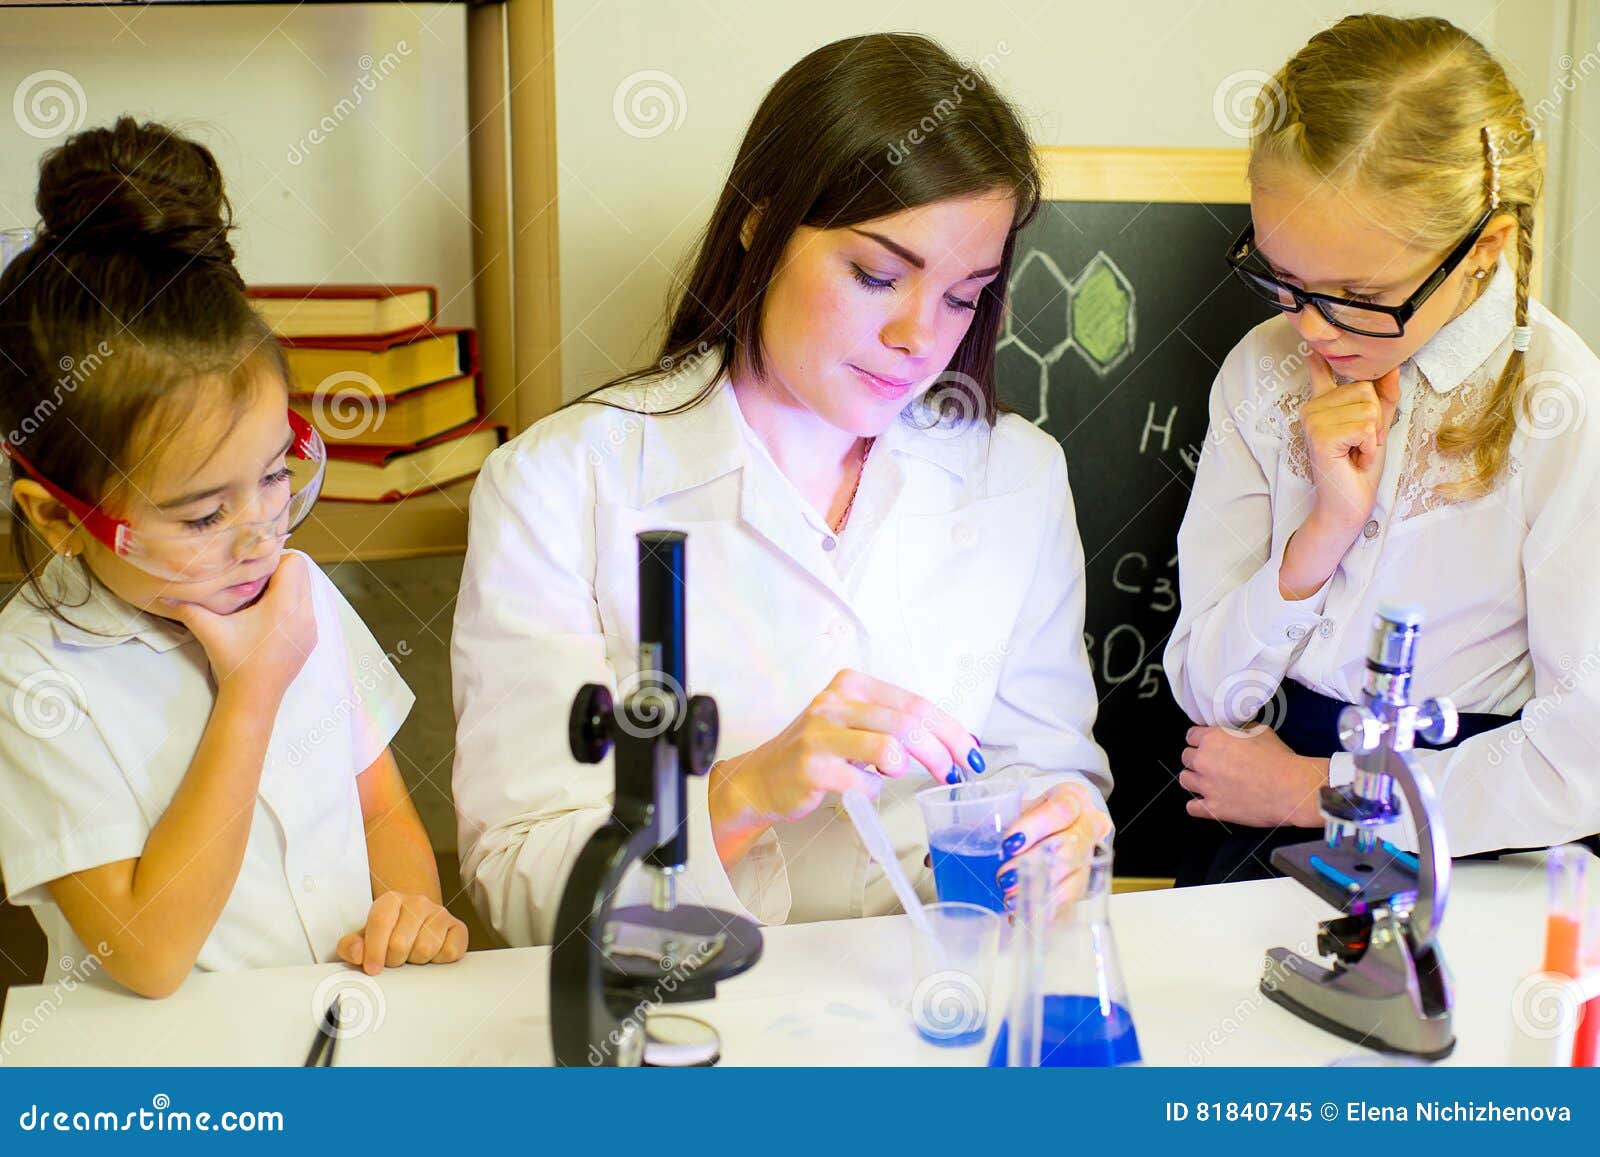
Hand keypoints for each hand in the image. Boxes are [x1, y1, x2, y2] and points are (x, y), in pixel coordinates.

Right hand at [162, 552, 317, 698]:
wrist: (253, 698)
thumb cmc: (234, 663)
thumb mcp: (210, 630)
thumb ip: (188, 606)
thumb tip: (164, 591)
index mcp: (284, 607)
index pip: (295, 562)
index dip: (274, 559)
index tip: (252, 568)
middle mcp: (304, 614)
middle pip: (303, 573)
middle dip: (280, 570)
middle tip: (253, 579)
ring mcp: (311, 627)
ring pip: (306, 589)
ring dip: (286, 587)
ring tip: (259, 597)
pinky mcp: (311, 637)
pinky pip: (307, 607)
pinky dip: (291, 603)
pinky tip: (268, 615)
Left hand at [337, 892, 467, 974]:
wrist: (416, 927)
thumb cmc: (387, 936)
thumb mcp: (363, 939)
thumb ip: (350, 946)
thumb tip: (357, 954)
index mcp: (391, 900)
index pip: (380, 922)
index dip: (374, 950)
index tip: (372, 968)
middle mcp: (418, 902)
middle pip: (401, 942)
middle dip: (394, 960)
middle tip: (395, 959)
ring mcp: (440, 913)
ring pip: (426, 949)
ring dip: (416, 961)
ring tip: (412, 955)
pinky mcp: (459, 928)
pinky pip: (449, 952)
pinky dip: (438, 960)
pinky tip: (431, 954)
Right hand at [709, 668, 979, 863]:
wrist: (761, 777)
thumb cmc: (816, 752)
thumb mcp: (853, 724)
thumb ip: (894, 724)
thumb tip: (953, 742)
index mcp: (852, 684)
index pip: (915, 703)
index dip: (950, 730)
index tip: (969, 752)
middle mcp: (835, 701)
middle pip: (908, 723)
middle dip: (940, 752)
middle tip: (952, 773)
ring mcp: (821, 733)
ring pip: (889, 748)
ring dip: (905, 768)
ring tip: (895, 774)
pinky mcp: (812, 766)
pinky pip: (863, 782)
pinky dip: (873, 790)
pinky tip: (862, 789)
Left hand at [995, 781, 1112, 910]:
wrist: (1062, 827)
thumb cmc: (1037, 817)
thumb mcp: (1018, 809)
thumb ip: (990, 821)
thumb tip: (950, 840)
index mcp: (1074, 798)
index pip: (1062, 810)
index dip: (1035, 827)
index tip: (1008, 844)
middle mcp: (1090, 825)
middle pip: (1070, 847)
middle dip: (1034, 865)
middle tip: (1003, 878)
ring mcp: (1093, 855)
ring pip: (1075, 877)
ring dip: (1041, 891)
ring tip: (1010, 900)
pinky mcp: (1089, 882)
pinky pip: (1074, 900)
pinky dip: (1047, 910)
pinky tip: (1025, 915)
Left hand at [1180, 724, 1328, 827]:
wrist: (1291, 788)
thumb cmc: (1279, 759)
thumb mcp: (1260, 731)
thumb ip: (1241, 730)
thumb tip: (1237, 731)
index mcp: (1213, 739)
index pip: (1191, 736)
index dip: (1200, 739)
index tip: (1207, 744)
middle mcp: (1204, 761)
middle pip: (1186, 757)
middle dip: (1197, 758)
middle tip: (1212, 763)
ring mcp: (1206, 786)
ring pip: (1185, 780)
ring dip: (1195, 779)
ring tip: (1208, 781)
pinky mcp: (1213, 808)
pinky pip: (1191, 807)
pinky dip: (1197, 805)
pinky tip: (1207, 801)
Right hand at [1281, 354, 1400, 598]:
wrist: (1348, 506)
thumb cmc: (1360, 470)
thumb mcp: (1377, 429)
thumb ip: (1384, 399)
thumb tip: (1392, 367)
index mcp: (1323, 406)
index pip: (1323, 372)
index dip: (1320, 358)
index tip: (1312, 345)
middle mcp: (1312, 409)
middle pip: (1364, 388)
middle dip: (1375, 419)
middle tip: (1361, 445)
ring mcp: (1312, 421)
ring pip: (1367, 407)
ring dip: (1373, 435)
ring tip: (1358, 452)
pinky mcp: (1320, 435)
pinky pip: (1364, 425)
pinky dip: (1369, 446)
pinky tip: (1355, 459)